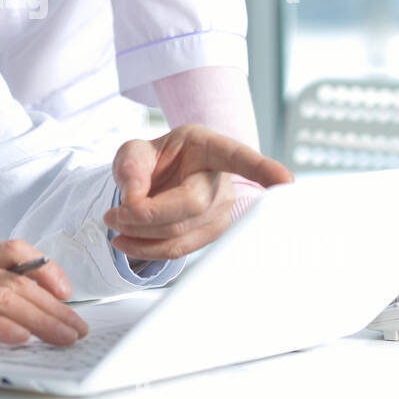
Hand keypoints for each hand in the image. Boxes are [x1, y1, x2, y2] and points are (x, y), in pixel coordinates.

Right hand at [0, 239, 88, 346]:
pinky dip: (3, 327)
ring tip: (64, 337)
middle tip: (78, 327)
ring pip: (6, 298)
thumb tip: (20, 317)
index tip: (67, 291)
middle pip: (19, 282)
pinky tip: (22, 339)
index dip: (46, 269)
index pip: (16, 252)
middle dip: (55, 307)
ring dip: (42, 320)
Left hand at [102, 124, 293, 260]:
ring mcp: (220, 213)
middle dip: (146, 214)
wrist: (160, 179)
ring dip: (141, 236)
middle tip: (112, 213)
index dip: (263, 169)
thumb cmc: (155, 160)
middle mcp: (223, 181)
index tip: (286, 182)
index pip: (238, 157)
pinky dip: (146, 250)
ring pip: (183, 234)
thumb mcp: (135, 150)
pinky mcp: (208, 237)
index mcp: (211, 147)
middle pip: (191, 205)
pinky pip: (179, 250)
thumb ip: (131, 165)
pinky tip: (126, 242)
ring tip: (113, 224)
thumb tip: (133, 198)